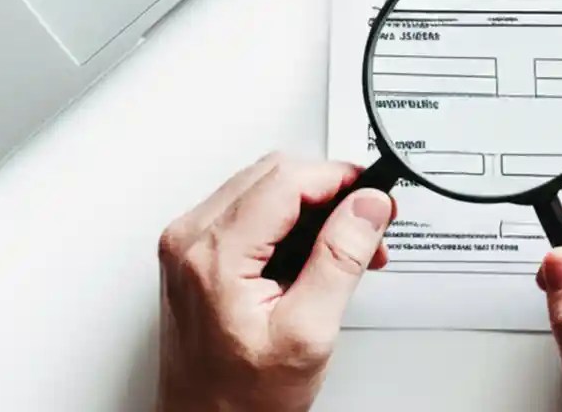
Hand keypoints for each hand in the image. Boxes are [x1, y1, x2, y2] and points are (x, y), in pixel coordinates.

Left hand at [155, 153, 394, 411]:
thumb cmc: (241, 398)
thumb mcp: (308, 333)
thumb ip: (340, 260)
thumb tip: (366, 207)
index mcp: (214, 255)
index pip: (287, 180)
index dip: (339, 179)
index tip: (373, 196)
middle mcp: (191, 240)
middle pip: (274, 173)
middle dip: (330, 191)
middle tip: (368, 222)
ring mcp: (188, 244)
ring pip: (263, 184)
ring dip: (312, 204)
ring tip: (346, 244)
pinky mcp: (195, 251)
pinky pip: (248, 207)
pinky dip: (288, 219)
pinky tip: (314, 250)